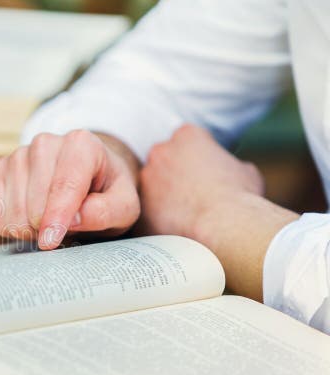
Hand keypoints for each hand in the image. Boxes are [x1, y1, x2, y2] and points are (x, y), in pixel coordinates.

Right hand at [0, 130, 140, 249]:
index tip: (49, 241)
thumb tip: (74, 219)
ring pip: (13, 210)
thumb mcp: (124, 206)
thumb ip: (106, 212)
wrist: (88, 176)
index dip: (56, 218)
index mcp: (81, 144)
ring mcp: (19, 154)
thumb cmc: (107, 193)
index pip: (64, 185)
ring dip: (30, 228)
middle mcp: (46, 143)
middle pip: (35, 204)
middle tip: (67, 227)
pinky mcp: (0, 168)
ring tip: (51, 221)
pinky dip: (11, 224)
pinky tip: (29, 218)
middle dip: (48, 227)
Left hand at [139, 124, 264, 238]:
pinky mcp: (139, 205)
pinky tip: (174, 228)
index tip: (206, 173)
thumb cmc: (240, 197)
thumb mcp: (247, 171)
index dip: (199, 157)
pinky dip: (156, 218)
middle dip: (176, 174)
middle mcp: (160, 151)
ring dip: (163, 196)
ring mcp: (146, 178)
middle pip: (165, 160)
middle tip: (193, 194)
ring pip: (152, 185)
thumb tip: (231, 171)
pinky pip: (146, 211)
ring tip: (185, 214)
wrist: (223, 226)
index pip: (188, 139)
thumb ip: (231, 164)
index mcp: (187, 135)